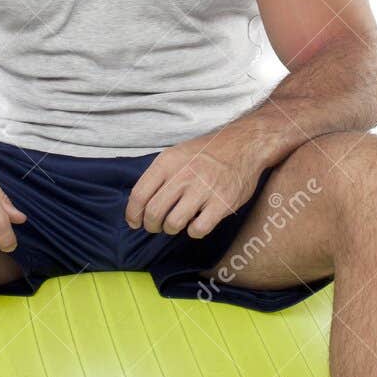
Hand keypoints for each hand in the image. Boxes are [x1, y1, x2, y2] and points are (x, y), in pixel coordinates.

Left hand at [123, 129, 267, 238]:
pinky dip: (193, 231)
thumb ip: (159, 175)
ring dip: (170, 229)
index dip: (132, 214)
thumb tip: (140, 203)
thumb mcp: (176, 154)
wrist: (244, 145)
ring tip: (176, 224)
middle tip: (156, 226)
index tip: (135, 222)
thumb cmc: (207, 152)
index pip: (139, 194)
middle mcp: (183, 175)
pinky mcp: (222, 203)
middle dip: (151, 225)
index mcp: (167, 162)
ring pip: (173, 223)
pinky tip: (196, 224)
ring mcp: (203, 190)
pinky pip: (198, 229)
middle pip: (153, 212)